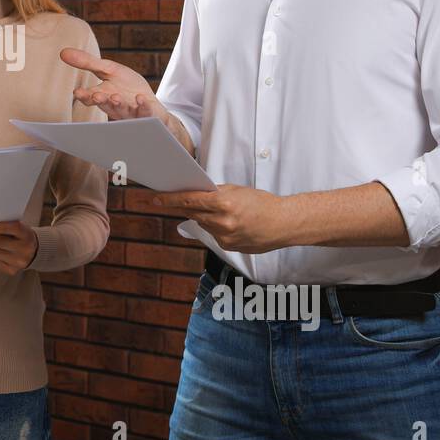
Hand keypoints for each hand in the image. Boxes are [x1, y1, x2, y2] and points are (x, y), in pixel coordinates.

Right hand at [60, 46, 167, 122]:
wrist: (150, 103)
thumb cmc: (127, 87)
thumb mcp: (108, 69)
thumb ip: (87, 62)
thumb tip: (63, 52)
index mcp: (103, 95)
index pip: (89, 97)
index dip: (83, 95)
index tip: (77, 92)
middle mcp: (113, 105)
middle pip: (104, 104)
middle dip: (100, 100)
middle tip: (96, 96)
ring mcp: (129, 111)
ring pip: (121, 109)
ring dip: (118, 104)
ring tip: (116, 97)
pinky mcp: (145, 114)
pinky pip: (144, 112)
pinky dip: (143, 106)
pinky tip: (140, 98)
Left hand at [152, 184, 291, 253]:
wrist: (283, 224)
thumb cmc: (262, 203)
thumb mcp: (236, 191)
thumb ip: (214, 193)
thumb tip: (194, 195)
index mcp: (223, 204)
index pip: (188, 200)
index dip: (169, 199)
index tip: (155, 198)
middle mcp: (221, 222)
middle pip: (191, 213)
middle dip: (183, 206)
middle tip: (172, 200)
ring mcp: (224, 237)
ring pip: (202, 224)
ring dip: (203, 216)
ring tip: (217, 210)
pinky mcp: (227, 247)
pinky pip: (213, 234)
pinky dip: (215, 227)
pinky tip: (229, 223)